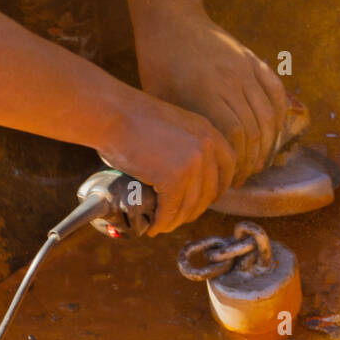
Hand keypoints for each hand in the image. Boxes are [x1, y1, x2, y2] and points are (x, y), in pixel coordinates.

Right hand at [96, 89, 235, 236]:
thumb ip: (185, 145)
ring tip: (163, 225)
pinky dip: (162, 222)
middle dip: (195, 209)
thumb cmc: (130, 117)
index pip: (228, 166)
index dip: (218, 187)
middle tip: (178, 216)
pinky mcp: (174, 178)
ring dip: (176, 220)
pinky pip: (171, 210)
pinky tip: (153, 226)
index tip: (206, 199)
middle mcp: (206, 146)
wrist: (112, 113)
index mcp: (207, 131)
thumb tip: (184, 178)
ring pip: (190, 205)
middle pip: (210, 191)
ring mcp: (192, 163)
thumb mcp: (172, 125)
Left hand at [134, 7, 288, 187]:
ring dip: (268, 142)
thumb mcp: (161, 99)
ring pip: (269, 113)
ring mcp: (245, 68)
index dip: (238, 162)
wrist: (171, 20)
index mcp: (205, 92)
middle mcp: (230, 81)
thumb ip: (181, 127)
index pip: (236, 136)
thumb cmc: (158, 63)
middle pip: (255, 129)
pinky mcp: (253, 60)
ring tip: (260, 160)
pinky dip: (279, 114)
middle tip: (246, 175)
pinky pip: (276, 91)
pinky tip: (274, 132)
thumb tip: (190, 164)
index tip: (232, 178)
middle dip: (253, 159)